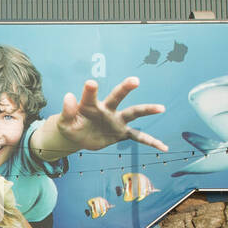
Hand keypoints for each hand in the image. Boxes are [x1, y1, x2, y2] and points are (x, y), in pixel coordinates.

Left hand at [51, 77, 168, 154]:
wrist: (78, 137)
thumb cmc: (71, 126)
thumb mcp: (64, 122)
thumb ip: (67, 111)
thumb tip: (69, 96)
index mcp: (90, 105)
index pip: (90, 96)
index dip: (90, 90)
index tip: (91, 84)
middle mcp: (107, 109)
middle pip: (117, 97)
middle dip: (125, 88)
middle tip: (135, 80)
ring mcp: (116, 120)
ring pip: (133, 113)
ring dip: (146, 110)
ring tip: (161, 108)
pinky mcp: (121, 132)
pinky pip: (138, 136)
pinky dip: (150, 141)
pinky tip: (163, 147)